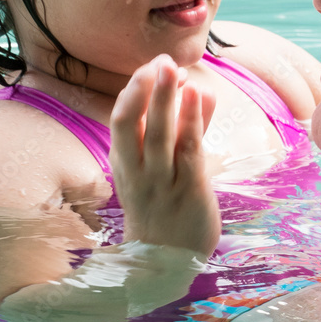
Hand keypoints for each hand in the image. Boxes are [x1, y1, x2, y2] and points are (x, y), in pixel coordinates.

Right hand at [109, 55, 220, 256]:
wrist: (168, 262)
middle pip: (130, 124)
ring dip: (166, 99)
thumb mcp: (168, 164)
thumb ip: (186, 127)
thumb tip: (198, 89)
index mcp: (125, 161)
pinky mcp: (188, 191)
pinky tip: (199, 96)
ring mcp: (161, 182)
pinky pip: (188, 151)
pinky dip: (192, 121)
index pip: (121, 118)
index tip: (154, 64)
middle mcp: (137, 170)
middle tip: (160, 60)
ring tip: (175, 68)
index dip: (136, 88)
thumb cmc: (167, 205)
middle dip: (143, 88)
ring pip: (159, 135)